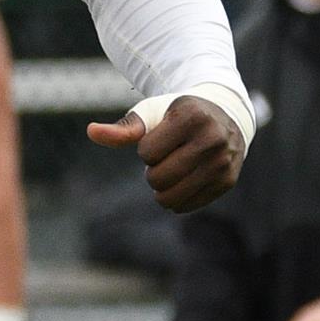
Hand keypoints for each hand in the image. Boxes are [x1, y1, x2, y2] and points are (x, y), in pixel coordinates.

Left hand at [87, 95, 244, 212]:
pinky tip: (185, 180)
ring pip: (172, 198)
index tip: (161, 138)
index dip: (146, 149)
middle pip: (159, 178)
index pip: (147, 153)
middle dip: (152, 172)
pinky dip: (177, 199)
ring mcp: (223, 162)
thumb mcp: (151, 114)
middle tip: (164, 158)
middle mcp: (213, 138)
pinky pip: (187, 206)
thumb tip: (91, 132)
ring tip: (172, 170)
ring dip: (162, 189)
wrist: (225, 116)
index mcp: (191, 116)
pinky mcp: (228, 181)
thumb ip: (122, 128)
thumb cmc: (178, 115)